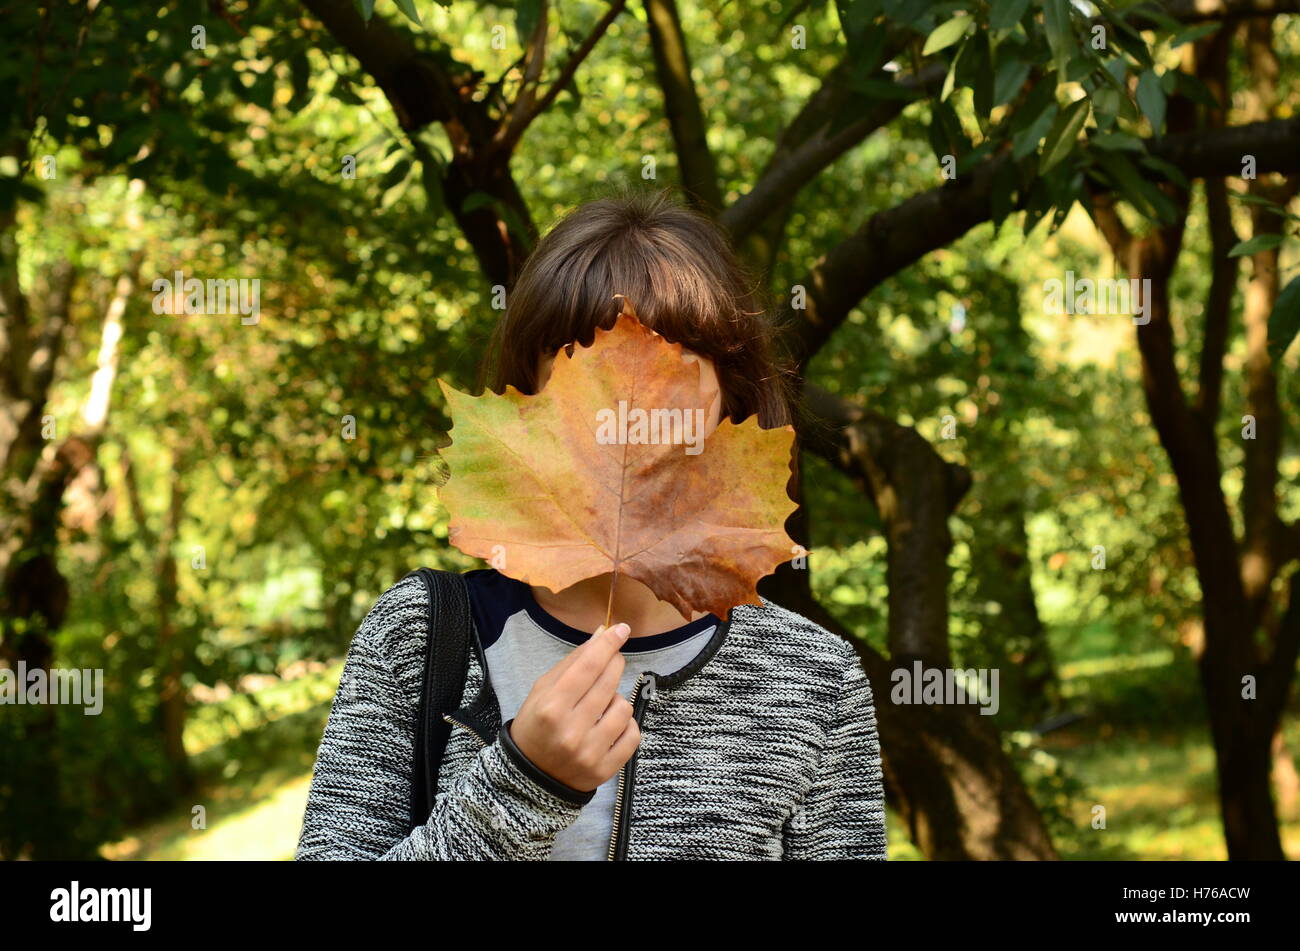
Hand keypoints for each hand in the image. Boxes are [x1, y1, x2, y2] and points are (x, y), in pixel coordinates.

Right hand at [508, 622, 640, 792]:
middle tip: (612, 661)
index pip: (588, 666)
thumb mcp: (543, 690)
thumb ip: (574, 662)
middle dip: (615, 664)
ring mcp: (589, 753)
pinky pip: (633, 735)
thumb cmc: (537, 724)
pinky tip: (610, 725)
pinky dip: (625, 725)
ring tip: (601, 705)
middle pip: (608, 683)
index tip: (621, 630)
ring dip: (616, 699)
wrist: (531, 777)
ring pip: (623, 708)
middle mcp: (571, 731)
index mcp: (551, 707)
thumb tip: (602, 634)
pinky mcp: (604, 770)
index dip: (608, 644)